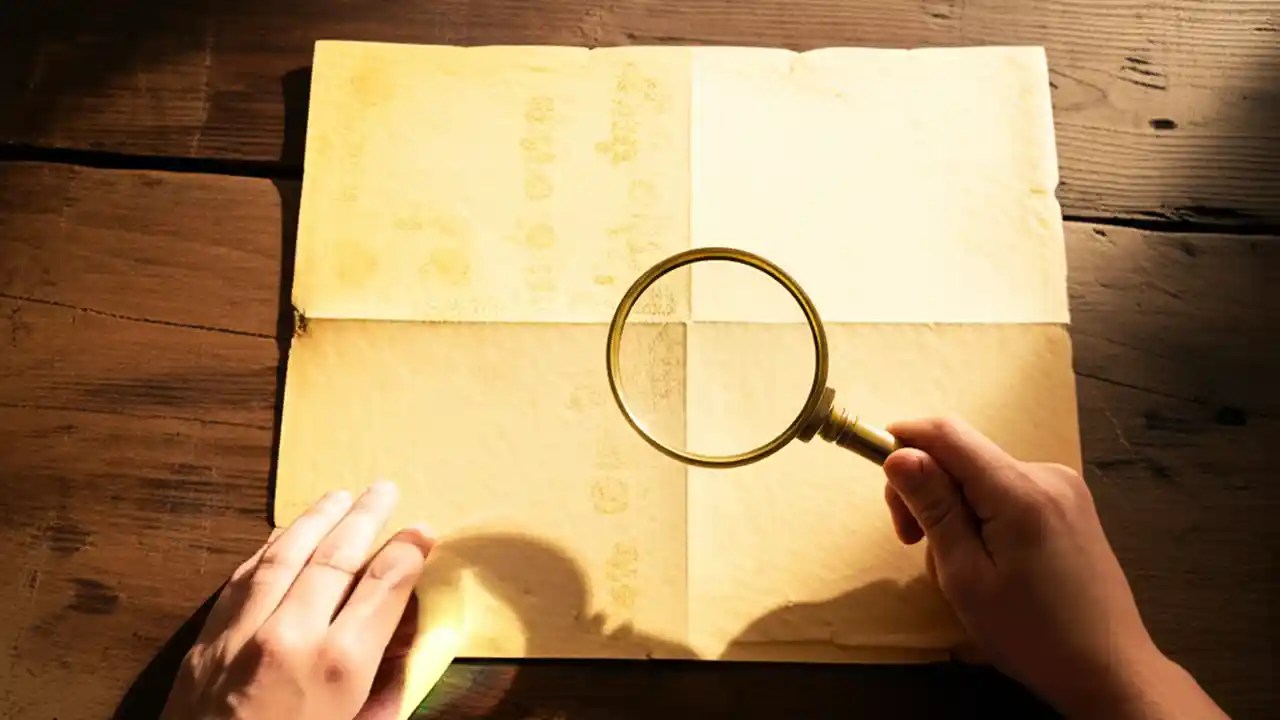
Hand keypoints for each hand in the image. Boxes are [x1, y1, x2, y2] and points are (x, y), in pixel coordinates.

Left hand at [163, 481, 434, 719]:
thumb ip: (385, 687)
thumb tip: (401, 639)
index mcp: (339, 666)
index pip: (384, 584)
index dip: (409, 550)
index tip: (423, 530)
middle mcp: (290, 637)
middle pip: (337, 556)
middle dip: (366, 517)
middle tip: (385, 490)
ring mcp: (241, 635)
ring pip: (284, 555)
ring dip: (315, 519)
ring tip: (339, 495)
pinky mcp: (205, 643)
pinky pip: (241, 578)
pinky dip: (268, 549)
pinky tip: (284, 535)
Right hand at [881, 418, 1224, 718]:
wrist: (1109, 670)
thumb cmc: (1032, 635)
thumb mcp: (966, 577)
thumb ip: (934, 509)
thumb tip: (898, 455)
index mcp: (1020, 491)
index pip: (946, 433)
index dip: (902, 440)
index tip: (880, 480)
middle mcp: (1046, 475)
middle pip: (962, 455)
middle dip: (926, 490)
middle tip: (912, 543)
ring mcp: (1063, 488)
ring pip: (980, 478)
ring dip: (954, 512)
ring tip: (959, 569)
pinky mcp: (1068, 504)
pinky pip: (1005, 493)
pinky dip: (982, 517)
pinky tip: (989, 562)